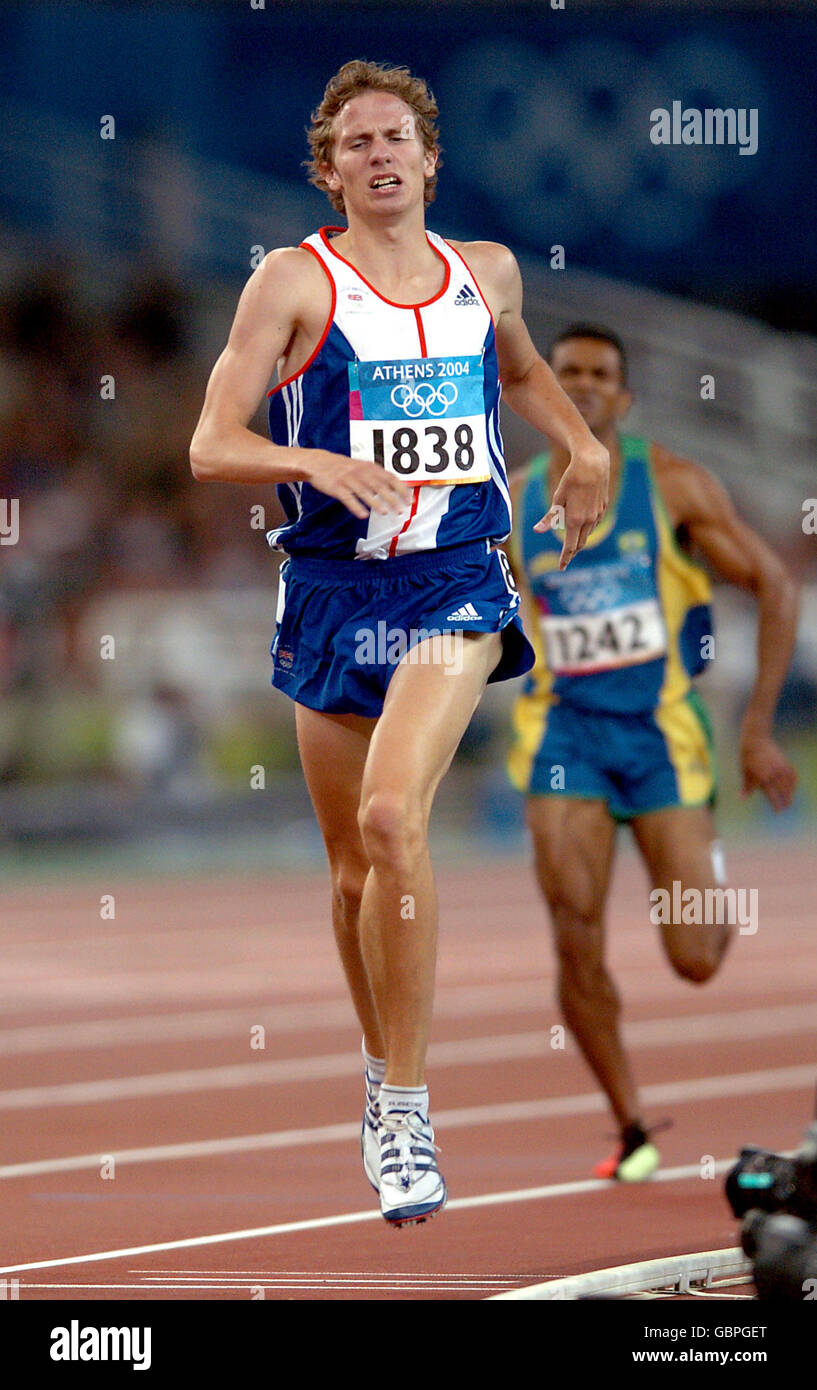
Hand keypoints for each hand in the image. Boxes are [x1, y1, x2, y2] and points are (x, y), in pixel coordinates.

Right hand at [303, 451, 412, 518]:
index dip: (401, 489)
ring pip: (364, 492)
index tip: (410, 500)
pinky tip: (363, 515)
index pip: (390, 478)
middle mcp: (360, 472)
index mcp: (369, 467)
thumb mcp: (362, 467)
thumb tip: (397, 487)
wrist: (318, 462)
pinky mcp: (337, 487)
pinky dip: (356, 507)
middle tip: (400, 511)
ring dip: (376, 502)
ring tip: (384, 512)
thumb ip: (378, 476)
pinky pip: (348, 498)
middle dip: (392, 499)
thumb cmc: (343, 467)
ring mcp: (348, 479)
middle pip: (379, 486)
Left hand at [534, 443, 609, 568]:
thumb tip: (537, 530)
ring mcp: (598, 515)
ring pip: (588, 533)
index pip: (569, 546)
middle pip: (580, 543)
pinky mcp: (603, 508)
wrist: (593, 464)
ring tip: (573, 544)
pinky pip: (594, 523)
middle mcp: (588, 521)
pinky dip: (587, 528)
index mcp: (574, 520)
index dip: (565, 558)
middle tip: (566, 559)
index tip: (561, 567)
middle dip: (572, 552)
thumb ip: (549, 517)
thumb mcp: (557, 498)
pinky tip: (583, 526)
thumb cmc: (571, 479)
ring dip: (580, 540)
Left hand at [739, 728, 797, 810]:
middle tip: (786, 807)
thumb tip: (742, 799)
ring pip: (789, 784)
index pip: (772, 795)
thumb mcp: (744, 773)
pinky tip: (793, 787)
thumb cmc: (747, 758)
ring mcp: (780, 767)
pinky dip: (794, 782)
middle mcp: (773, 773)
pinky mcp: (785, 762)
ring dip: (791, 793)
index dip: (776, 804)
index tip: (778, 811)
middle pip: (783, 791)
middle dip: (785, 801)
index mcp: (762, 778)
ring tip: (790, 800)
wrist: (755, 741)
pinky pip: (792, 774)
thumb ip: (746, 787)